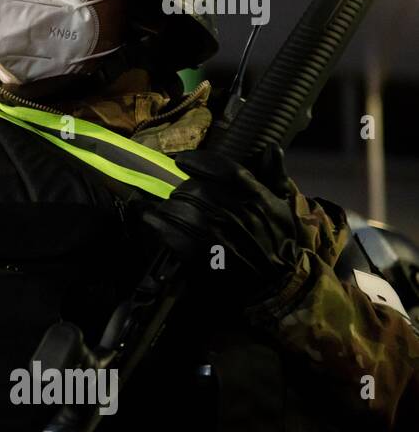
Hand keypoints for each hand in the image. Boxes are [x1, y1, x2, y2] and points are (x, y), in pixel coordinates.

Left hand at [141, 144, 300, 304]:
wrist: (276, 283)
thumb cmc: (278, 240)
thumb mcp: (283, 206)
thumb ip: (275, 176)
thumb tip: (272, 147)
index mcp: (258, 198)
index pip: (225, 170)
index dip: (200, 162)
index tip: (182, 160)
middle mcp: (237, 213)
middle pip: (196, 189)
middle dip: (181, 189)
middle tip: (175, 192)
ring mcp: (218, 235)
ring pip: (181, 210)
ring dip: (166, 206)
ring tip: (161, 208)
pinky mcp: (203, 256)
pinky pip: (172, 235)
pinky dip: (156, 225)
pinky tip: (148, 219)